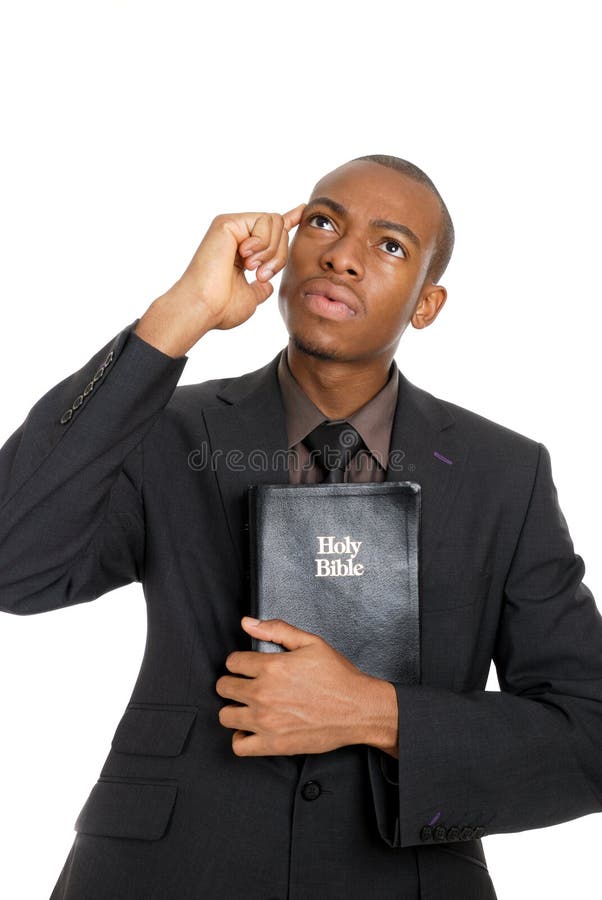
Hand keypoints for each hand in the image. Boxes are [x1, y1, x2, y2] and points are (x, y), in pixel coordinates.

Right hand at [177, 204, 305, 331]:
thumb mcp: (251, 297)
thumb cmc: (222, 308)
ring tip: (252, 268)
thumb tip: (267, 285)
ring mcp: (231, 227)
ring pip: (275, 223)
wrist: (203, 307)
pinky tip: (244, 257)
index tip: (302, 209)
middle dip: (279, 255)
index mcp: (242, 251)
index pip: (269, 231)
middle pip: (280, 228)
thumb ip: (261, 287)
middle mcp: (236, 235)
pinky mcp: (227, 222)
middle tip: (261, 276)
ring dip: (271, 251)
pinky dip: (261, 242)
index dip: (289, 219)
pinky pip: (264, 221)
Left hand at [215, 617, 375, 756]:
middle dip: (232, 682)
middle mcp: (264, 694)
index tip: (246, 667)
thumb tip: (247, 623)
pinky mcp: (274, 745)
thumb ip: (277, 630)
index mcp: (271, 667)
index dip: (239, 662)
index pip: (232, 662)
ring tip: (247, 706)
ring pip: (226, 715)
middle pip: (224, 687)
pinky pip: (239, 745)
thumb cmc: (338, 676)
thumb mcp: (311, 642)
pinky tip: (251, 728)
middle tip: (246, 685)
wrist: (359, 709)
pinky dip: (241, 737)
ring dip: (234, 708)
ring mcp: (266, 721)